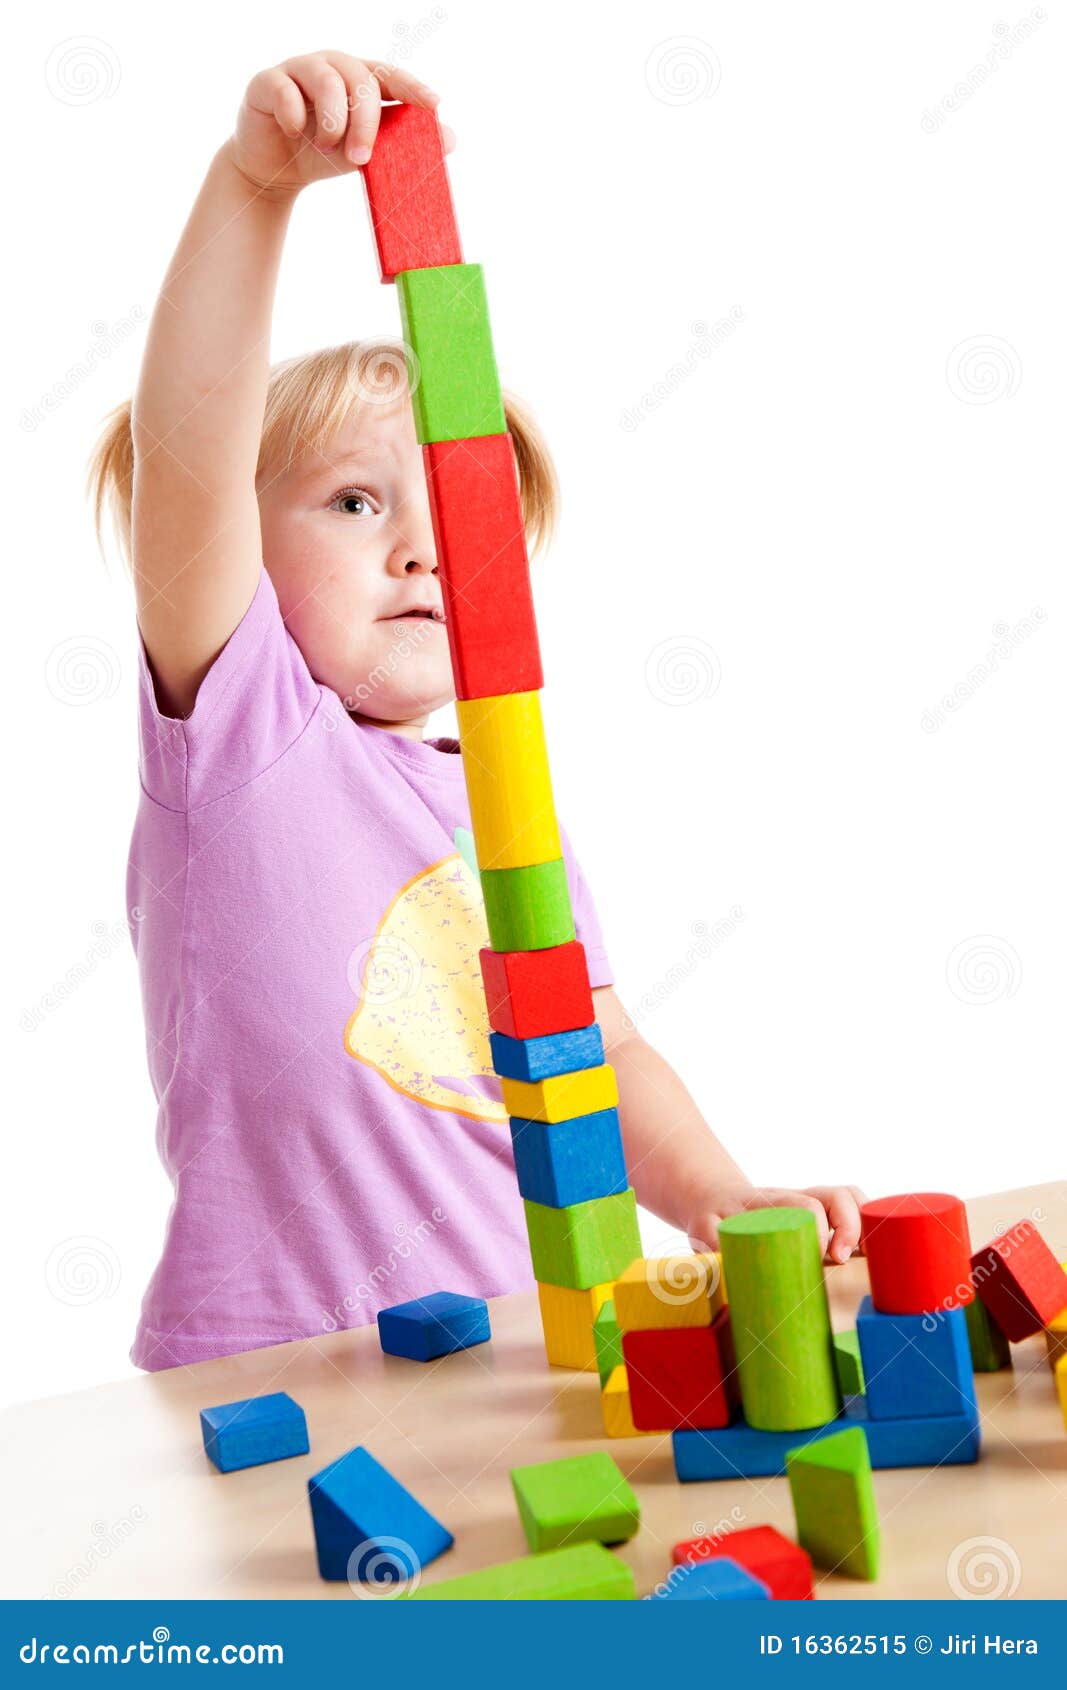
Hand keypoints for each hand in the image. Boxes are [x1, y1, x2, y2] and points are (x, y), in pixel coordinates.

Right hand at [227, 51, 454, 196]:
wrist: (275, 170)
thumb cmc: (324, 153)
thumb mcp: (366, 153)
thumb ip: (401, 143)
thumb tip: (451, 139)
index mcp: (359, 78)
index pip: (391, 76)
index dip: (412, 88)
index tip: (434, 105)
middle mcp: (331, 66)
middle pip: (360, 81)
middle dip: (366, 123)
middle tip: (361, 158)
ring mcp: (298, 69)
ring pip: (326, 80)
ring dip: (332, 122)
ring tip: (325, 148)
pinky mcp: (267, 82)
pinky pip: (285, 91)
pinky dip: (294, 118)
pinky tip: (294, 133)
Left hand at [686, 1183, 866, 1265]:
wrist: (717, 1196)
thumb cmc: (715, 1217)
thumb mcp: (705, 1226)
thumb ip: (710, 1239)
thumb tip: (722, 1260)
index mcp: (771, 1202)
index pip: (803, 1206)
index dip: (817, 1228)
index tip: (823, 1254)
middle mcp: (797, 1197)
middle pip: (835, 1196)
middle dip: (847, 1226)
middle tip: (841, 1259)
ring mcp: (813, 1203)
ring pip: (850, 1197)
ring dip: (864, 1222)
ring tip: (867, 1255)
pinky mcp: (822, 1213)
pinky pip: (854, 1206)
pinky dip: (868, 1223)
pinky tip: (870, 1253)